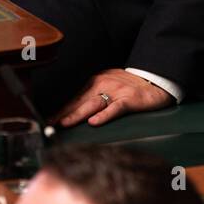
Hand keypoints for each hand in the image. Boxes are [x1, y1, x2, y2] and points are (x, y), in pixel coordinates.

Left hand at [55, 69, 173, 127]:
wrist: (156, 79)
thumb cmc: (130, 86)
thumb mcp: (108, 85)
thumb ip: (93, 95)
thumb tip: (74, 110)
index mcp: (96, 82)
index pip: (74, 97)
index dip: (60, 109)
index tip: (47, 119)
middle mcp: (103, 85)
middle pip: (79, 101)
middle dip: (63, 113)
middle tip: (49, 124)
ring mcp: (116, 92)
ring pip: (93, 103)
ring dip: (77, 114)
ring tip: (64, 123)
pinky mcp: (129, 99)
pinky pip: (115, 108)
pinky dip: (104, 115)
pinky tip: (94, 122)